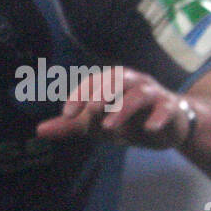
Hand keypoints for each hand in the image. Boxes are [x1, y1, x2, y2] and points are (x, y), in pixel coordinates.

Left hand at [35, 67, 194, 149]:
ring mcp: (153, 93)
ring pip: (139, 94)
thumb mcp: (98, 124)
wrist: (168, 127)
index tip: (67, 114)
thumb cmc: (130, 120)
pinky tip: (149, 129)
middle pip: (116, 80)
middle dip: (102, 95)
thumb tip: (39, 130)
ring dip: (123, 108)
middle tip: (90, 113)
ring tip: (110, 127)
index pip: (93, 82)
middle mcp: (133, 82)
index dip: (80, 95)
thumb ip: (72, 125)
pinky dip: (157, 117)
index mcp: (113, 81)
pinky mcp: (170, 108)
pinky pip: (165, 109)